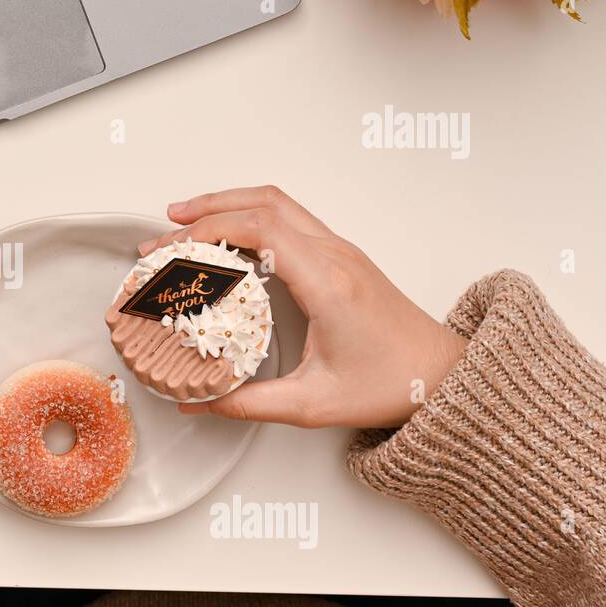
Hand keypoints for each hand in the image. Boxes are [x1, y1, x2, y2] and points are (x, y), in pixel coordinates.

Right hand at [139, 186, 467, 428]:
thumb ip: (248, 404)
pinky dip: (249, 215)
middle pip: (263, 204)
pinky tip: (225, 233)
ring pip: (276, 202)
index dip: (208, 230)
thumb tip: (198, 403)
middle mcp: (335, 256)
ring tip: (183, 220)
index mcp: (328, 283)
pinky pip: (289, 217)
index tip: (171, 250)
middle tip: (163, 233)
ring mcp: (339, 250)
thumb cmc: (392, 383)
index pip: (261, 230)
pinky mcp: (340, 255)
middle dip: (205, 211)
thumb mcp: (312, 404)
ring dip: (227, 204)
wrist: (442, 376)